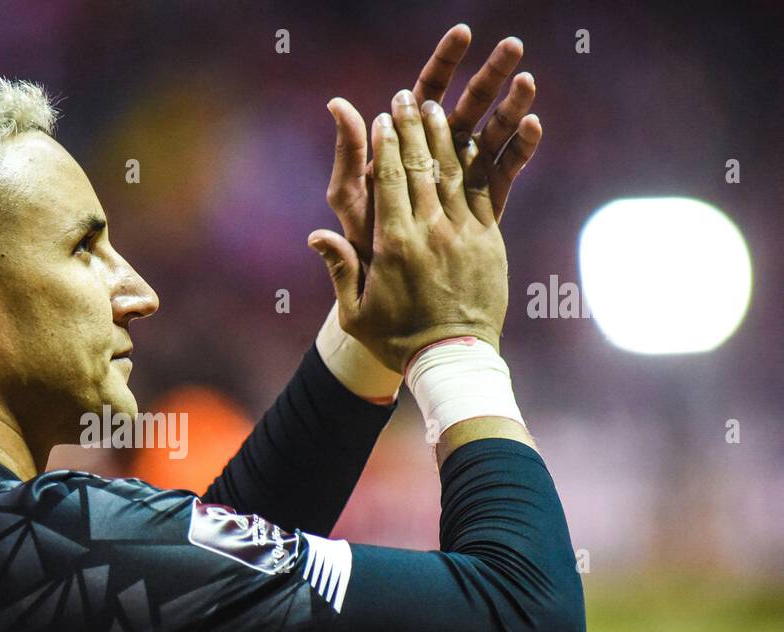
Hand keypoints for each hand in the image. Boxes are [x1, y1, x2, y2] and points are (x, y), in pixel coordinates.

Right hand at [310, 91, 508, 372]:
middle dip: (410, 128)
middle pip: (419, 166)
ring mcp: (463, 233)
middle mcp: (429, 232)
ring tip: (433, 107)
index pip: (388, 180)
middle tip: (403, 98)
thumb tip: (316, 236)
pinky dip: (474, 161)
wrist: (453, 358)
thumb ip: (339, 270)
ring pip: (452, 171)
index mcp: (394, 245)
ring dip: (441, 135)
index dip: (384, 144)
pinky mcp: (489, 239)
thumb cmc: (397, 341)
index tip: (380, 118)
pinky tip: (467, 140)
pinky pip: (483, 190)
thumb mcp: (355, 313)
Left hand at [325, 24, 540, 261]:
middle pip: (466, 105)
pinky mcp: (484, 205)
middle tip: (513, 44)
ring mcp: (462, 178)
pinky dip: (520, 150)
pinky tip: (534, 126)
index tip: (464, 31)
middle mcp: (436, 156)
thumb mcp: (348, 196)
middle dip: (489, 74)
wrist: (388, 295)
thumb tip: (337, 103)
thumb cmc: (361, 243)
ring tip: (529, 80)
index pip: (425, 93)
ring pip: (492, 133)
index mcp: (406, 146)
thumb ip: (348, 154)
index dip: (444, 62)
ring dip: (512, 105)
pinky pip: (504, 172)